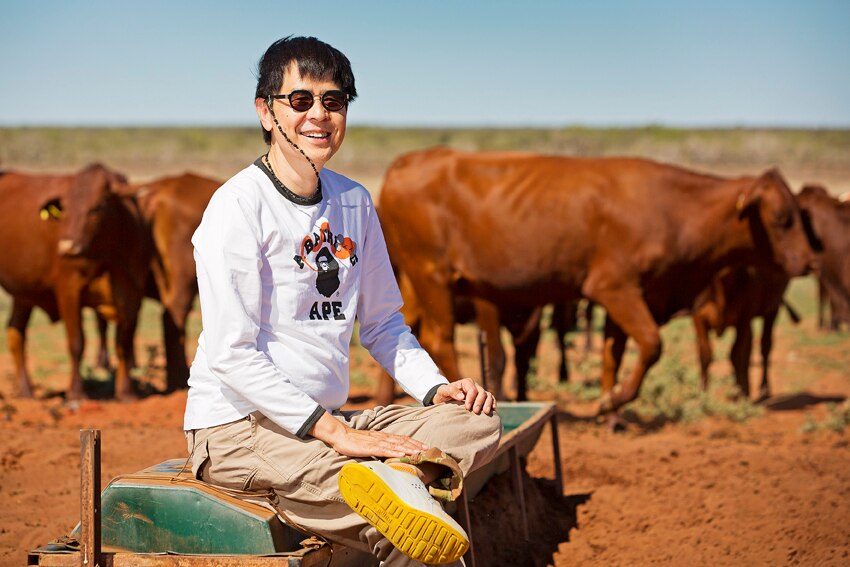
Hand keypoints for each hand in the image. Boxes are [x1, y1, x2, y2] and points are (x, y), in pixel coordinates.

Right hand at [310, 412, 427, 457]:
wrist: (341, 436)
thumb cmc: (354, 442)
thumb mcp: (370, 443)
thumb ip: (379, 447)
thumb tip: (389, 453)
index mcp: (383, 437)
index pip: (402, 439)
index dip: (414, 442)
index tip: (425, 447)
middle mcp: (383, 438)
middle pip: (403, 441)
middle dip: (416, 445)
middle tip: (428, 450)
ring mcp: (378, 442)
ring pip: (397, 445)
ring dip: (410, 448)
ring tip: (420, 452)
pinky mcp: (371, 447)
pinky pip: (386, 450)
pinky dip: (396, 452)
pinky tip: (403, 454)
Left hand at [432, 378, 495, 414]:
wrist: (445, 399)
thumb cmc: (444, 395)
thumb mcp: (443, 391)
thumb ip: (451, 391)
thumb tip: (462, 396)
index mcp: (466, 383)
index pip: (472, 389)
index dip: (471, 398)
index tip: (467, 407)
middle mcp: (475, 386)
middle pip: (482, 392)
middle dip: (479, 402)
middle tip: (475, 411)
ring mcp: (479, 392)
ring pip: (488, 395)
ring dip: (488, 403)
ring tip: (486, 412)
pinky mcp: (482, 399)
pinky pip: (491, 399)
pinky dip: (493, 403)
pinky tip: (493, 409)